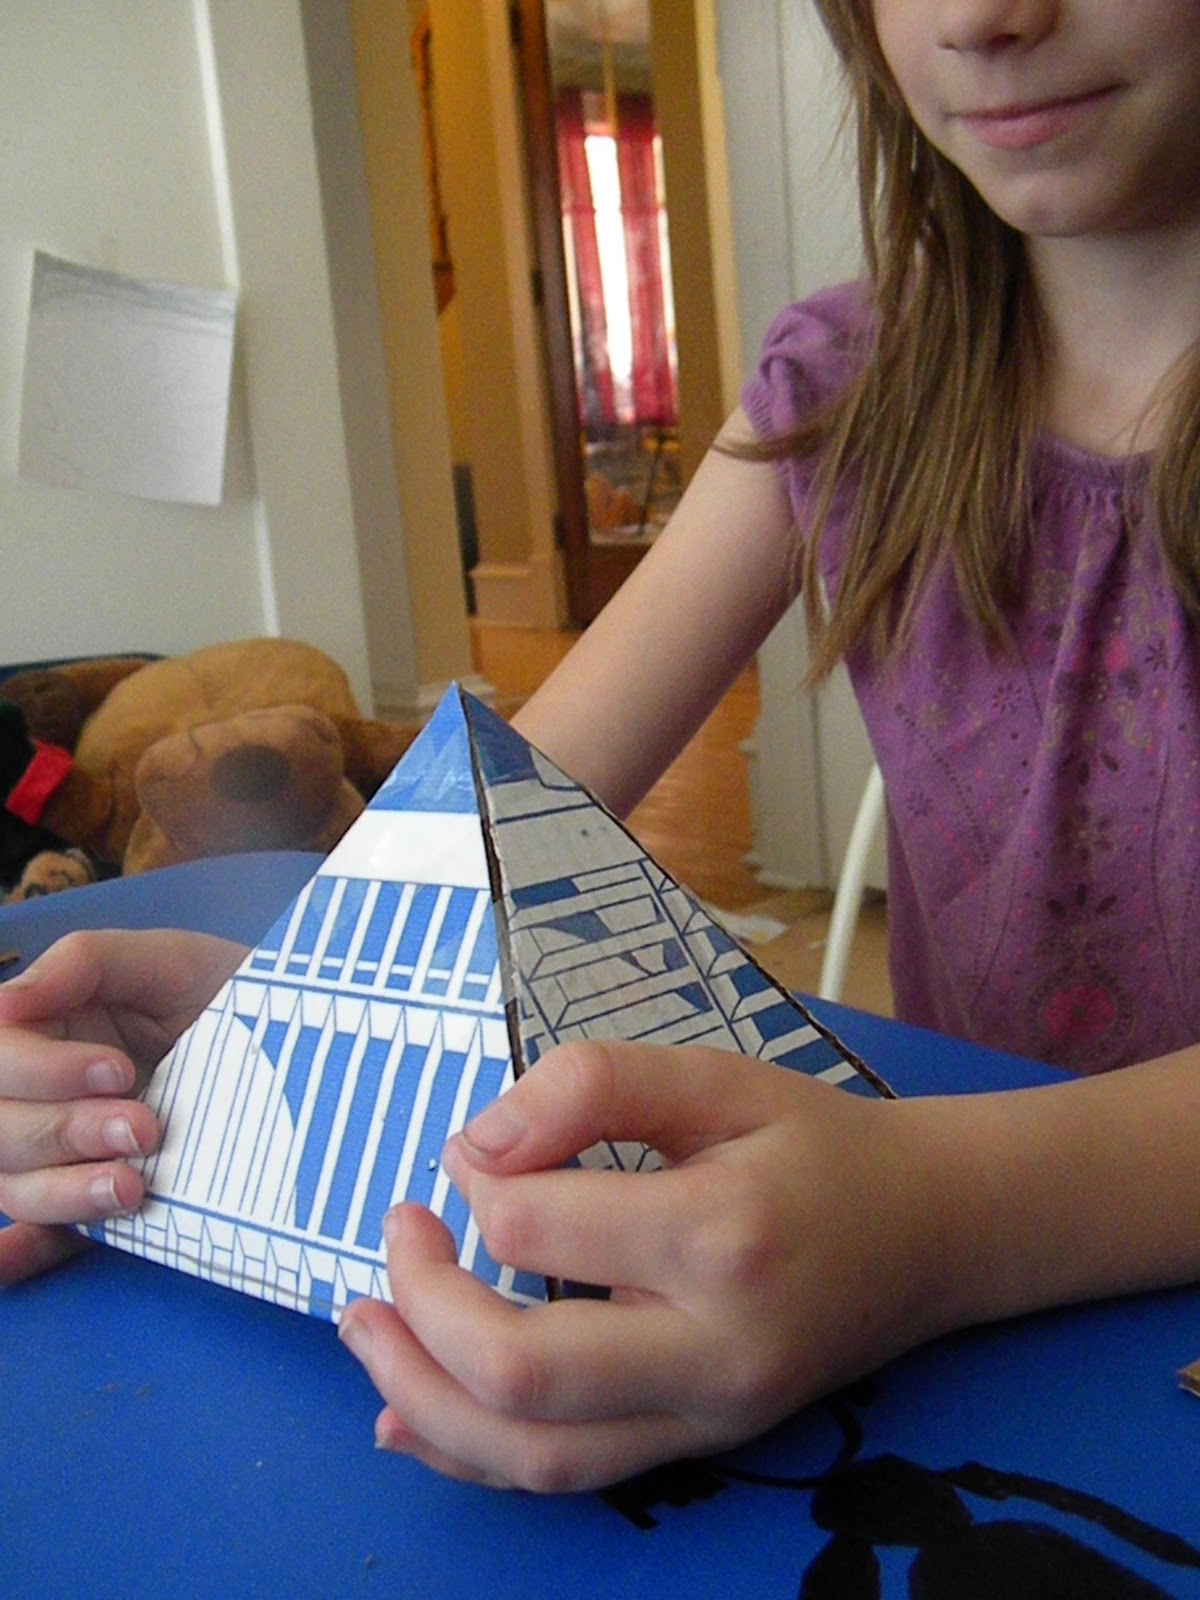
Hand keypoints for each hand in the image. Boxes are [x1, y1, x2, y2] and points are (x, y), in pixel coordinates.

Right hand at [0, 929, 244, 1284]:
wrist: (297, 1040)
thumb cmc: (225, 990)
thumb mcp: (166, 961)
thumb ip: (87, 964)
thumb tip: (8, 1003)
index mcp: (44, 1031)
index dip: (42, 1071)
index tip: (120, 1070)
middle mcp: (43, 1096)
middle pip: (0, 1131)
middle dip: (64, 1132)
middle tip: (145, 1128)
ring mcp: (68, 1153)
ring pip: (17, 1186)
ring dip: (64, 1193)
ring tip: (133, 1188)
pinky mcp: (100, 1199)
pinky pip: (42, 1239)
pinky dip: (20, 1253)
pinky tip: (9, 1261)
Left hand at [338, 1041, 948, 1493]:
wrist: (930, 1235)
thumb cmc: (816, 1145)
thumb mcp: (718, 1076)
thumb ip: (595, 1082)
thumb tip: (474, 1145)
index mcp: (721, 1235)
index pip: (539, 1227)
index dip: (476, 1182)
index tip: (469, 1153)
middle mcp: (712, 1351)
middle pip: (518, 1369)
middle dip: (421, 1306)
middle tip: (395, 1235)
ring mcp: (708, 1420)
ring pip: (533, 1454)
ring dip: (421, 1396)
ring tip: (360, 1330)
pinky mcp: (699, 1448)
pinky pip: (569, 1480)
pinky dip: (469, 1457)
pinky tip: (404, 1419)